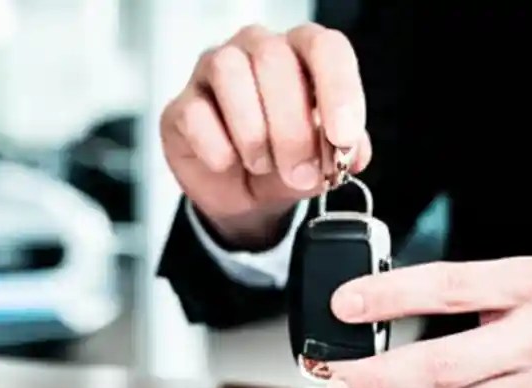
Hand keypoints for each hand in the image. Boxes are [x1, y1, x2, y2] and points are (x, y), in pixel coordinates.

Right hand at [161, 23, 371, 248]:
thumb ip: (341, 152)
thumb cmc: (284, 163)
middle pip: (274, 59)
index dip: (337, 90)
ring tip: (262, 164)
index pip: (325, 47)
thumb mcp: (322, 162)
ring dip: (253, 132)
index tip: (342, 137)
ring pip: (230, 73)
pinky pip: (194, 113)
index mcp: (301, 52)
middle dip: (292, 127)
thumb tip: (350, 153)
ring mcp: (213, 70)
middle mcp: (257, 49)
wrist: (241, 195)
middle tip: (300, 172)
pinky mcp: (181, 105)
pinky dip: (217, 147)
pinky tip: (228, 164)